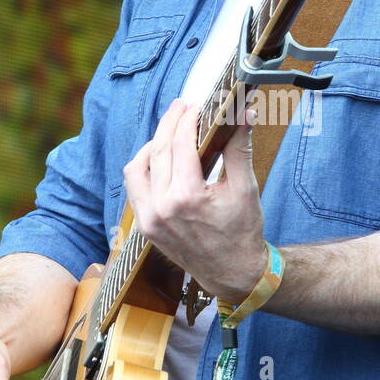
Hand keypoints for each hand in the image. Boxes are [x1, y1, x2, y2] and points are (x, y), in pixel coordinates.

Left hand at [123, 98, 266, 303]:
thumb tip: (243, 113)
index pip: (181, 144)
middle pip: (159, 150)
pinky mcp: (145, 226)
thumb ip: (239, 147)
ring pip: (138, 166)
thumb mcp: (245, 188)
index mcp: (188, 198)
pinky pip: (134, 186)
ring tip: (169, 130)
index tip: (196, 106)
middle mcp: (163, 207)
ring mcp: (149, 218)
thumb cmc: (242, 232)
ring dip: (152, 143)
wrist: (232, 273)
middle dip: (170, 123)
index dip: (188, 119)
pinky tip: (158, 157)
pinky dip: (143, 167)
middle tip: (182, 107)